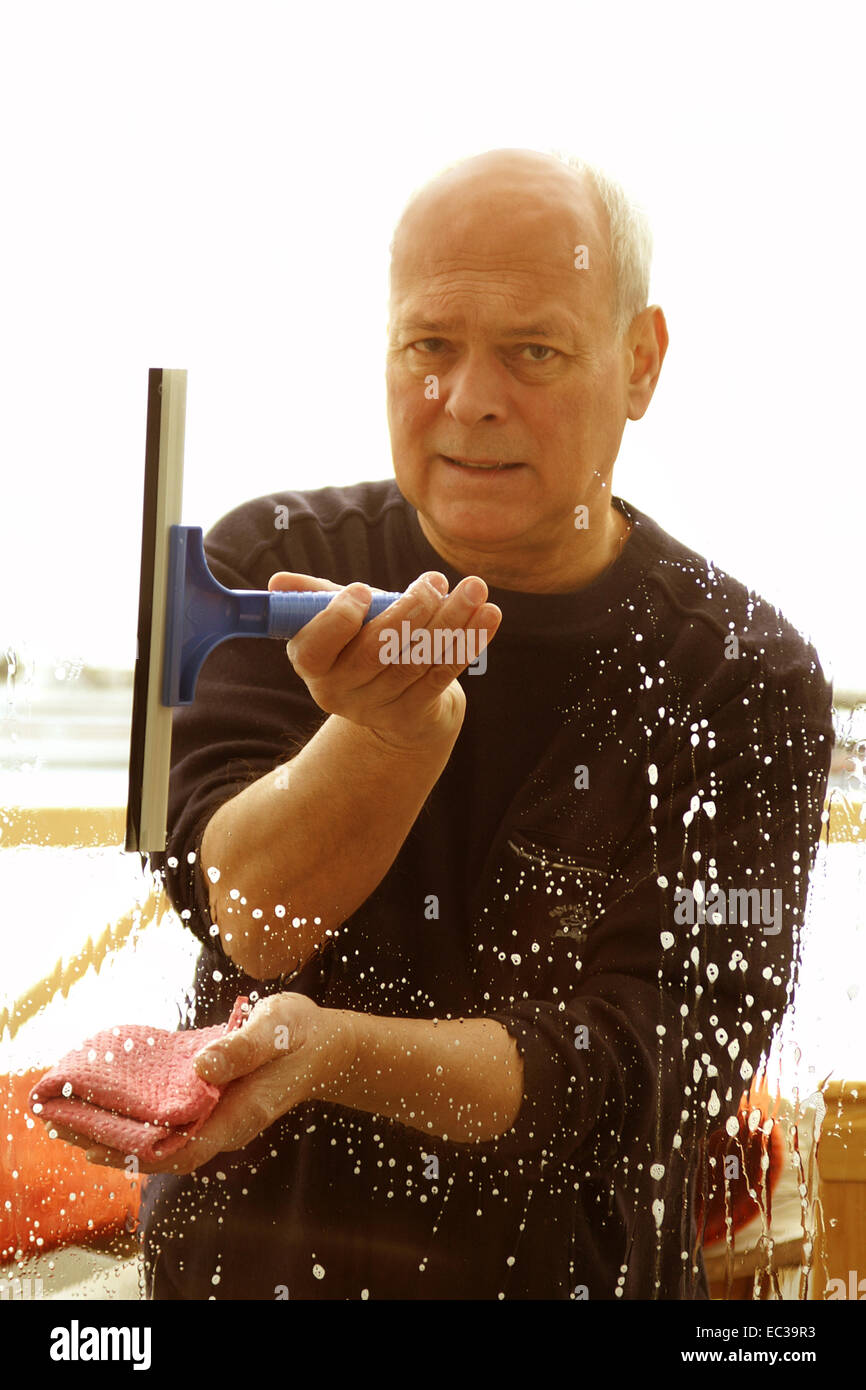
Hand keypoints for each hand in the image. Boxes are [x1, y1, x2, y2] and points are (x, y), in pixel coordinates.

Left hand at [42, 994, 357, 1175]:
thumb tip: (201, 1067)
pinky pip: (169, 1120)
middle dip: (114, 1145)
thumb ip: (242, 1049)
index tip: (96, 1142)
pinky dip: (138, 1116)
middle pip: (161, 1152)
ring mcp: (216, 1117)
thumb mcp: (277, 1030)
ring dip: (120, 1133)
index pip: (180, 1151)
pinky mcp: (211, 1102)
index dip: (136, 1152)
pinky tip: (111, 1104)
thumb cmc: (301, 1034)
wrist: (324, 1044)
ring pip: (161, 1139)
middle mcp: (223, 1125)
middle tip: (65, 1128)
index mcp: (238, 1116)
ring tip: (74, 1121)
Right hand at [267, 568, 500, 750]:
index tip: (362, 589)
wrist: (396, 699)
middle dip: (409, 612)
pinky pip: (443, 675)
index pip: (316, 647)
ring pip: (415, 661)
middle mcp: (339, 691)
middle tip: (435, 581)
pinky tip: (488, 616)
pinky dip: (468, 643)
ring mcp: (378, 707)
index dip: (337, 620)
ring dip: (449, 621)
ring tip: (474, 588)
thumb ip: (314, 597)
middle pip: (375, 652)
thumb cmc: (363, 641)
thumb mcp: (337, 618)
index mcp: (312, 662)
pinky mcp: (414, 714)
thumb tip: (278, 582)